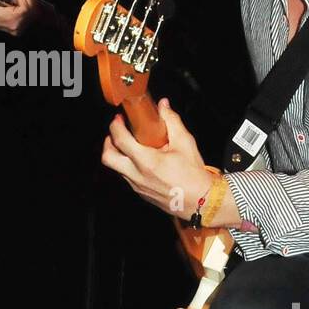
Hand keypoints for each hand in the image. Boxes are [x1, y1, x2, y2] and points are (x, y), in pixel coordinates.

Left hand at [101, 97, 212, 217]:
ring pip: (116, 168)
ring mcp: (137, 186)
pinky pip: (126, 176)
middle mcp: (138, 175)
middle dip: (108, 142)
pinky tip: (141, 159)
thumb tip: (163, 107)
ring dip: (118, 154)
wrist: (201, 201)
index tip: (119, 119)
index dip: (115, 126)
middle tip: (117, 132)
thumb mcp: (185, 142)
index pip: (120, 140)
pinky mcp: (140, 193)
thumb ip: (172, 121)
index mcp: (147, 162)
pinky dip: (128, 165)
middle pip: (108, 158)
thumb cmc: (194, 176)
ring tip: (130, 144)